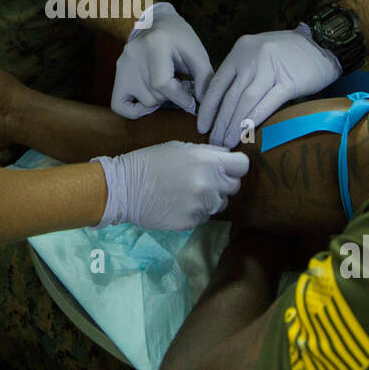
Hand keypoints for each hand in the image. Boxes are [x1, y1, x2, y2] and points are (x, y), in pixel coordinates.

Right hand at [92, 140, 248, 229]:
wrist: (125, 188)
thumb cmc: (151, 161)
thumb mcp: (181, 147)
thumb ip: (208, 153)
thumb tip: (226, 156)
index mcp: (209, 161)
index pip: (242, 165)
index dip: (235, 165)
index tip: (227, 167)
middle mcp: (211, 184)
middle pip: (234, 186)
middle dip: (223, 182)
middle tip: (203, 179)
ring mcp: (203, 206)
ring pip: (220, 203)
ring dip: (210, 198)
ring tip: (188, 192)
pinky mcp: (193, 222)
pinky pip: (205, 216)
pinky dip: (196, 211)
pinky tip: (179, 203)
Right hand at [111, 2, 213, 118]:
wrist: (157, 22)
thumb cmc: (180, 39)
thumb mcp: (197, 55)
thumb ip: (204, 81)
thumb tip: (203, 109)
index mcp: (155, 42)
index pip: (162, 84)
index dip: (181, 98)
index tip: (192, 102)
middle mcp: (133, 53)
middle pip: (154, 95)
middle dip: (173, 97)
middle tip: (181, 86)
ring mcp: (123, 64)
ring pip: (144, 102)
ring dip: (161, 99)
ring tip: (168, 85)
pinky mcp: (118, 73)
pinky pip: (119, 105)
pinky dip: (137, 110)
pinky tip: (151, 98)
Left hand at [197, 25, 341, 147]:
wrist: (322, 45)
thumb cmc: (287, 53)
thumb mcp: (258, 53)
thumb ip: (241, 71)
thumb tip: (223, 102)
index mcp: (241, 50)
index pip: (217, 83)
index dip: (208, 108)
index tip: (202, 126)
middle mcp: (253, 58)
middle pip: (230, 96)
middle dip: (219, 122)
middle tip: (213, 140)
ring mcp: (271, 68)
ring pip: (245, 102)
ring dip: (233, 125)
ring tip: (226, 142)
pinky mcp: (289, 81)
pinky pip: (267, 104)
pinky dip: (254, 120)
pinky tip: (246, 134)